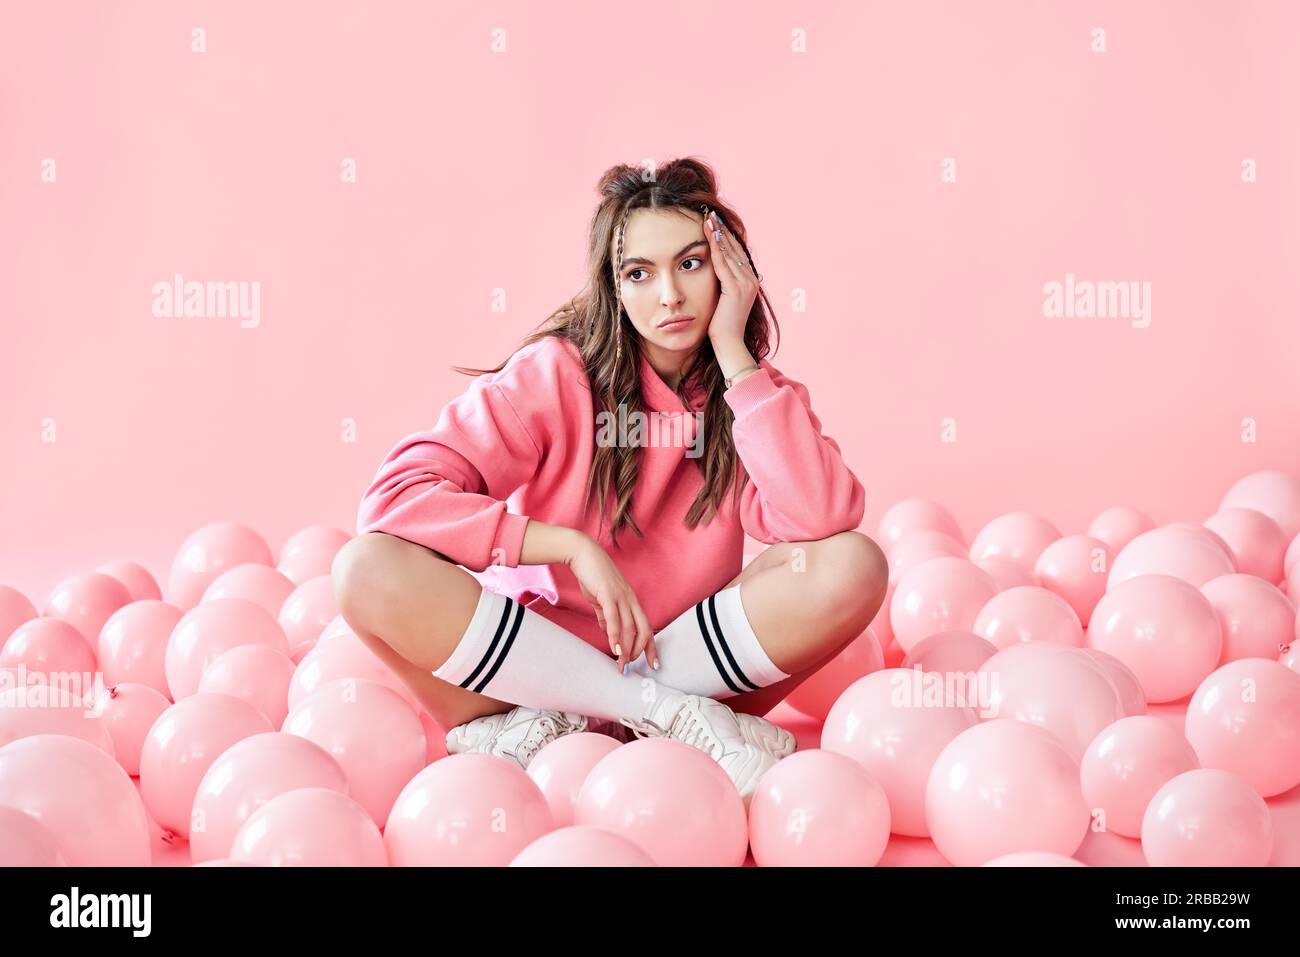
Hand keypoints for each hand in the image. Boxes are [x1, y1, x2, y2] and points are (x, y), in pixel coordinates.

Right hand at [565, 534, 658, 671]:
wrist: (582, 553)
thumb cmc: (592, 575)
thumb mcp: (602, 599)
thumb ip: (606, 616)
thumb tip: (609, 632)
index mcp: (631, 601)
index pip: (646, 627)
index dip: (651, 646)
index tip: (653, 664)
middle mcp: (630, 599)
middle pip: (643, 629)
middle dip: (640, 651)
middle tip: (632, 667)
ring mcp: (621, 596)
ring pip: (629, 627)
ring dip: (626, 648)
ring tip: (621, 664)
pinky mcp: (608, 594)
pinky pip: (615, 618)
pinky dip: (616, 635)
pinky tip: (615, 648)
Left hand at [703, 209, 759, 348]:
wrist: (729, 344)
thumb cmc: (721, 326)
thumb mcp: (722, 300)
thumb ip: (722, 284)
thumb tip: (714, 271)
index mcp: (749, 281)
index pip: (736, 252)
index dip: (725, 236)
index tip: (714, 222)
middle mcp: (751, 279)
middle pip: (734, 248)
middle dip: (721, 231)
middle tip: (710, 214)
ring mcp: (746, 284)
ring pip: (729, 253)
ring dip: (718, 235)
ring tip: (708, 219)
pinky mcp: (736, 289)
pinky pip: (723, 264)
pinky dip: (716, 248)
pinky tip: (709, 236)